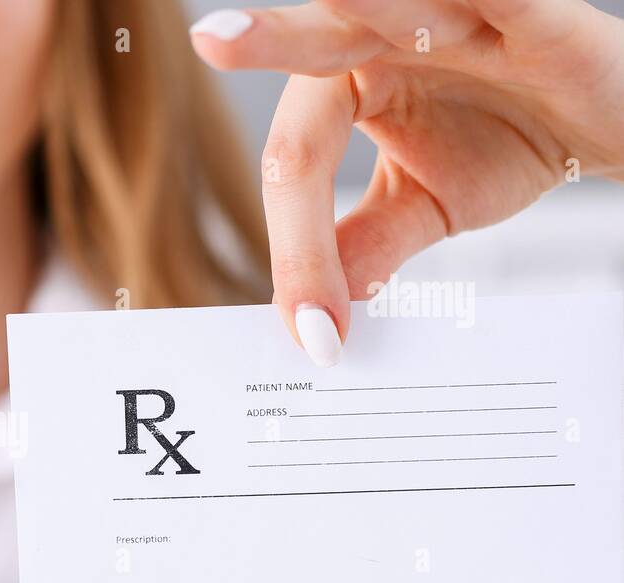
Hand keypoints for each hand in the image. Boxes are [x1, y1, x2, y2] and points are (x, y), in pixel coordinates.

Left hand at [190, 0, 623, 365]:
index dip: (299, 250)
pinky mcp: (531, 16)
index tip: (313, 336)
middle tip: (210, 41)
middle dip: (266, 41)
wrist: (610, 127)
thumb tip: (308, 314)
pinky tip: (417, 1)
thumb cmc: (509, 142)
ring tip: (266, 13)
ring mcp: (455, 20)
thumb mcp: (422, 208)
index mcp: (349, 85)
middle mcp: (386, 41)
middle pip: (319, 57)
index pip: (302, 160)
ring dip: (341, 5)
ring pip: (388, 5)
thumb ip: (363, 245)